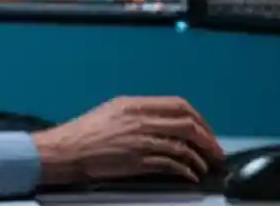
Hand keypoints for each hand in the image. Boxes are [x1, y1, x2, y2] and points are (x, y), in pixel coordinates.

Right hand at [31, 96, 222, 184]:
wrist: (64, 150)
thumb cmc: (85, 131)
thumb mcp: (114, 109)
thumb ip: (140, 111)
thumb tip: (163, 119)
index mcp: (137, 104)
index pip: (179, 106)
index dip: (198, 118)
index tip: (205, 129)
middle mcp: (143, 119)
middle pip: (187, 125)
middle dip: (207, 138)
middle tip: (215, 151)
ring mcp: (141, 141)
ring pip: (182, 146)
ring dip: (199, 157)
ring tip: (206, 166)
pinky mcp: (137, 161)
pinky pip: (170, 164)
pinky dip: (184, 169)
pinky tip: (190, 175)